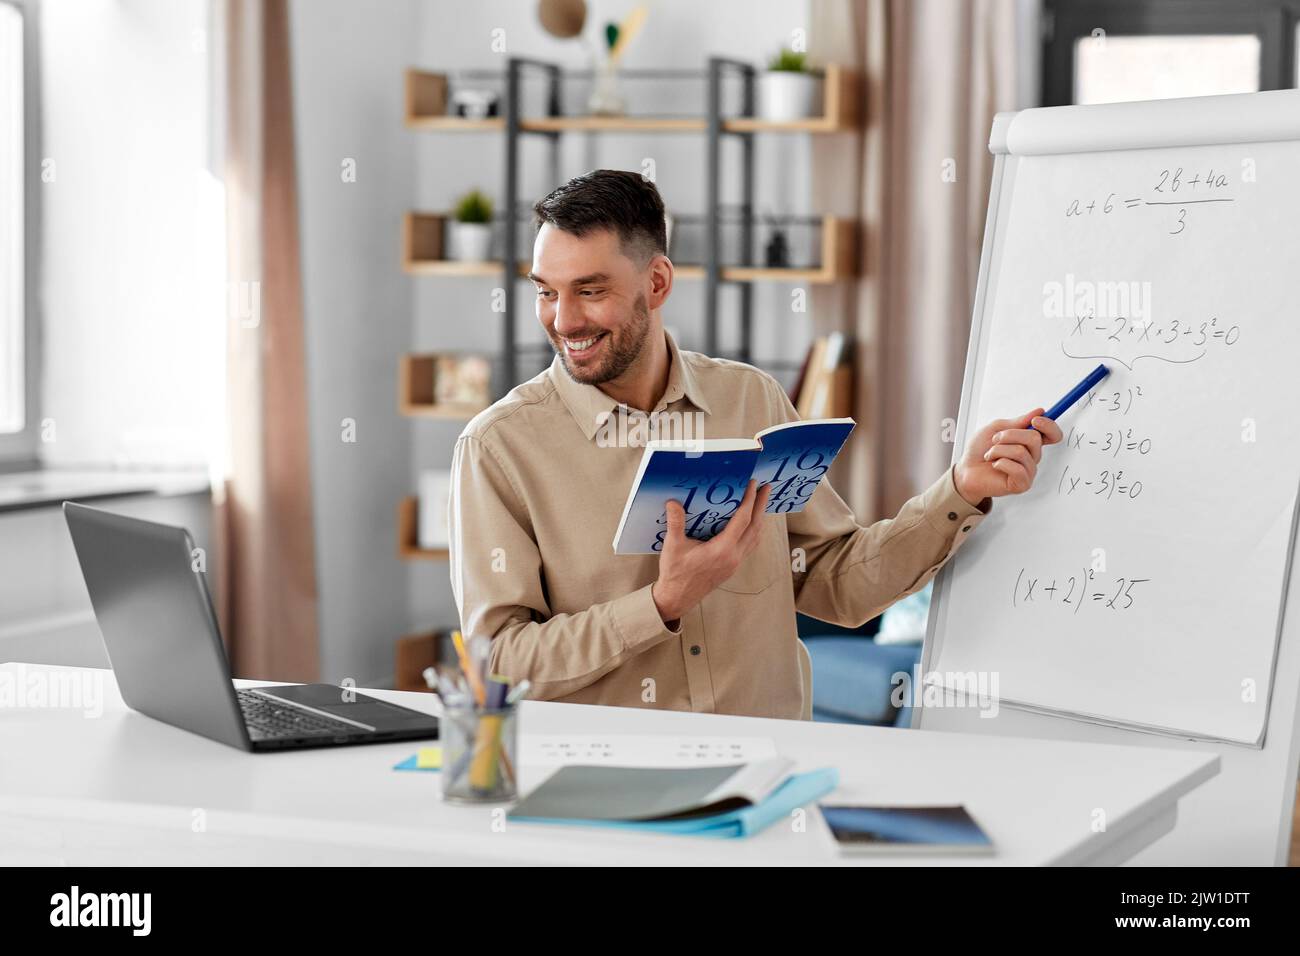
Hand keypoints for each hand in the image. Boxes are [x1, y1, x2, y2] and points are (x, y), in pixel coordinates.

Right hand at [651, 479, 772, 624]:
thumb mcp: (673, 546)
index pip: (742, 520)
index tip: (752, 484)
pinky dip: (754, 531)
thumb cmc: (675, 574)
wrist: (677, 598)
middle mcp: (733, 557)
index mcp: (722, 550)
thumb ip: (675, 523)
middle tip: (766, 488)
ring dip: (760, 518)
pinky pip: (750, 546)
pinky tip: (750, 525)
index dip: (749, 500)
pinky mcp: (732, 567)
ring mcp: (735, 563)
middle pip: (755, 527)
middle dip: (761, 506)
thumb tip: (673, 503)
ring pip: (755, 537)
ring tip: (761, 503)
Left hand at [954, 407, 1063, 502]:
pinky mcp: (1022, 484)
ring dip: (998, 450)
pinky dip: (1000, 463)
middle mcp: (1032, 456)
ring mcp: (1028, 471)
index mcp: (1029, 442)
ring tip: (989, 455)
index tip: (1035, 420)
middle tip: (994, 440)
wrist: (966, 469)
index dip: (1049, 426)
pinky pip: (1017, 469)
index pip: (1052, 435)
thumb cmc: (980, 449)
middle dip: (1010, 435)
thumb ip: (1018, 422)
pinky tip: (994, 466)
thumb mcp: (996, 428)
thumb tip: (1040, 411)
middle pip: (1035, 438)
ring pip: (1021, 452)